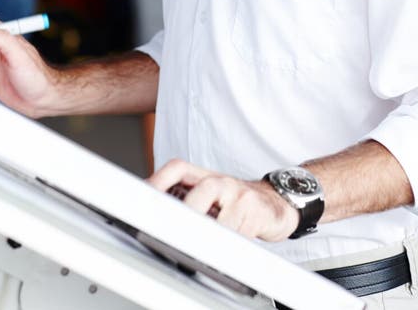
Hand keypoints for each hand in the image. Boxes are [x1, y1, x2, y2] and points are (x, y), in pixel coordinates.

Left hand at [149, 159, 299, 240]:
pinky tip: (222, 248)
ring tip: (200, 244)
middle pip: (203, 190)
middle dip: (189, 211)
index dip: (160, 179)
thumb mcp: (209, 194)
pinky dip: (226, 245)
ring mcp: (239, 195)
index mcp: (204, 176)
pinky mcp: (253, 213)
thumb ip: (186, 198)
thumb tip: (154, 213)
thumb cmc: (234, 201)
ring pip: (222, 217)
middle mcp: (221, 181)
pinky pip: (236, 233)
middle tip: (175, 229)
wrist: (273, 203)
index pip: (178, 168)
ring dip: (209, 234)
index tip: (144, 194)